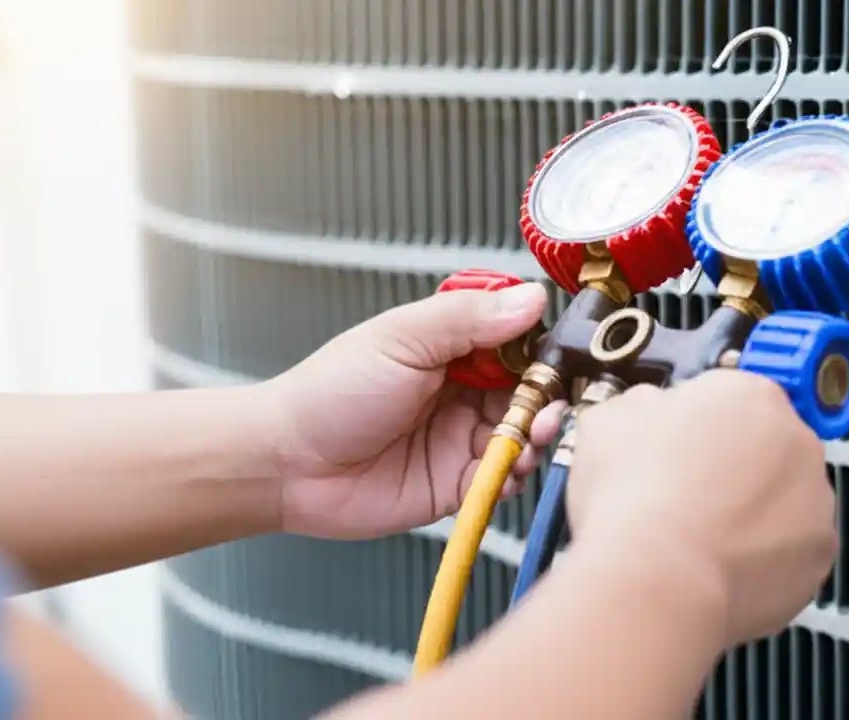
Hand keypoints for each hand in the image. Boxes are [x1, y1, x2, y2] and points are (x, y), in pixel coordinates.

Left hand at [262, 283, 564, 539]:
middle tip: (549, 405)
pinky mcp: (457, 483)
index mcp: (452, 345)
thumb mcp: (402, 338)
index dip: (542, 349)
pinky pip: (503, 479)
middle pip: (529, 390)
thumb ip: (468, 318)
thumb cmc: (330, 393)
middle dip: (547, 398)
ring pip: (522, 435)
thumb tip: (531, 297)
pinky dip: (515, 475)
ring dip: (535, 436)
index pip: (517, 340)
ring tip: (528, 437)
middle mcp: (462, 389)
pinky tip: (508, 468)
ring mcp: (460, 437)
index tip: (560, 358)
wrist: (288, 463)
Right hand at [566, 369, 835, 648]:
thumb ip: (642, 406)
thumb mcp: (608, 422)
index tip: (679, 449)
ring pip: (786, 498)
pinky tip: (723, 566)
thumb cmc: (631, 498)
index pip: (731, 397)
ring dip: (755, 512)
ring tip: (702, 538)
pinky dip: (768, 559)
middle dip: (734, 467)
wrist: (657, 580)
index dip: (699, 426)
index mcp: (748, 394)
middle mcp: (796, 438)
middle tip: (687, 497)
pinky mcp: (820, 552)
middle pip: (766, 445)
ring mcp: (815, 497)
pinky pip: (794, 549)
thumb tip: (650, 413)